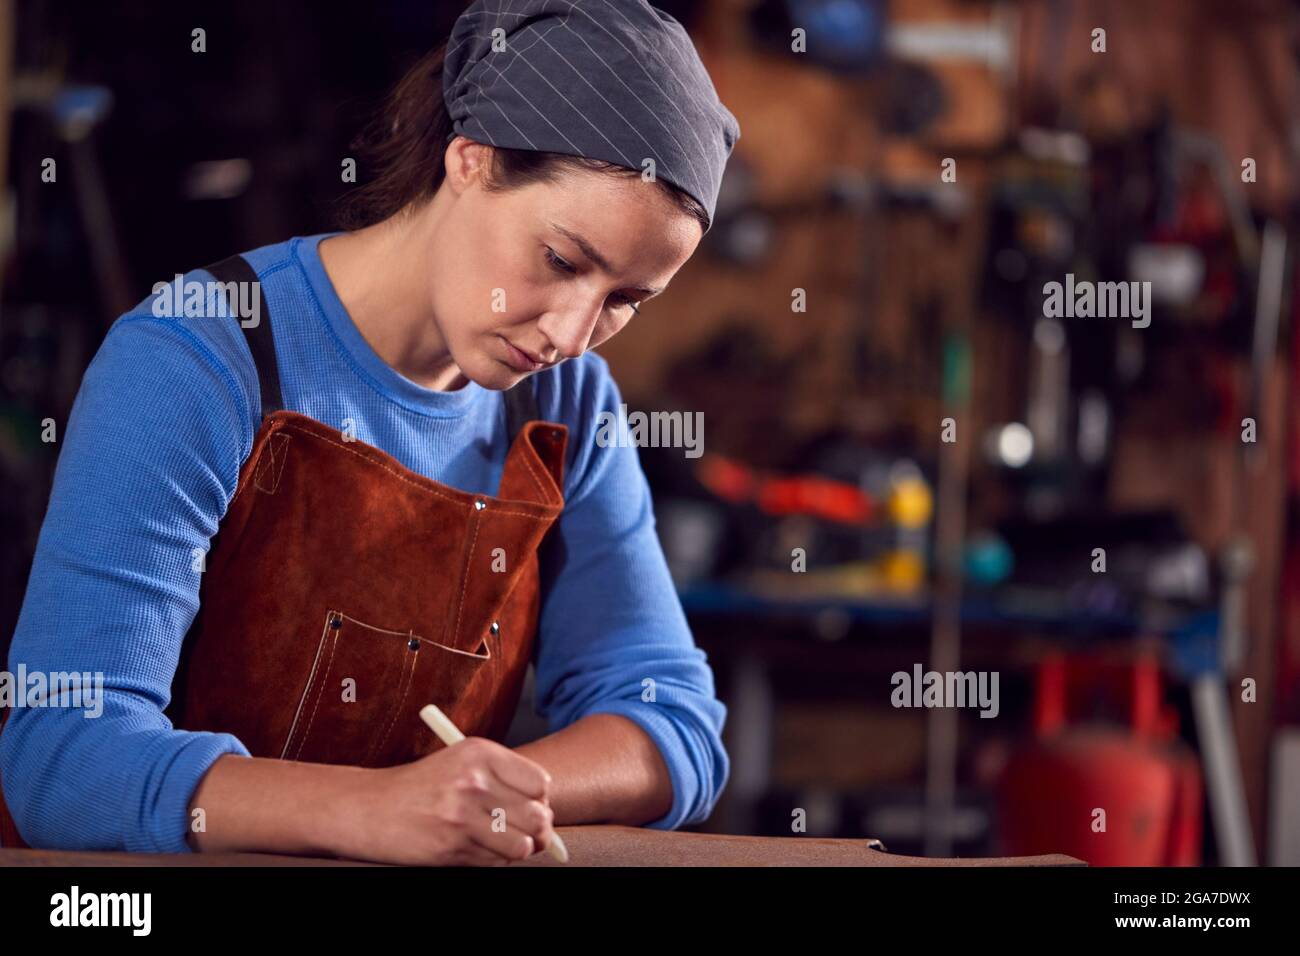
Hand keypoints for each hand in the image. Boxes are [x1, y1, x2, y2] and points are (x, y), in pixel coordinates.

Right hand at [331, 737, 556, 865]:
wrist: (369, 808)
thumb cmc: (423, 786)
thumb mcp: (462, 763)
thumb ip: (504, 780)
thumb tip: (547, 815)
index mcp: (479, 752)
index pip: (540, 783)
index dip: (541, 799)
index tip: (531, 804)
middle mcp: (473, 781)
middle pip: (538, 816)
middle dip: (538, 829)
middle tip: (525, 830)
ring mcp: (462, 816)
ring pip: (522, 845)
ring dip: (517, 849)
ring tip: (500, 840)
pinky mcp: (451, 848)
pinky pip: (495, 862)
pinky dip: (493, 860)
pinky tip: (475, 846)